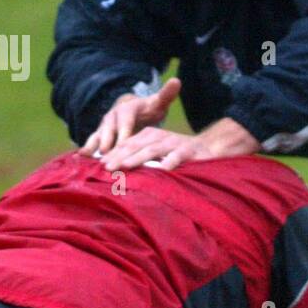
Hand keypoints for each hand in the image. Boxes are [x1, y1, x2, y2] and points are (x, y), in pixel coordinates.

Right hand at [81, 77, 181, 155]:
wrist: (133, 110)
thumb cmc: (148, 109)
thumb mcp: (158, 102)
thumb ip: (166, 95)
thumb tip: (176, 81)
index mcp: (127, 109)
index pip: (126, 121)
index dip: (125, 132)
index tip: (125, 143)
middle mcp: (112, 117)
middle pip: (109, 131)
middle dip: (108, 144)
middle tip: (107, 158)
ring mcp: (103, 126)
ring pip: (97, 137)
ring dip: (94, 149)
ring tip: (90, 161)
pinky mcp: (98, 135)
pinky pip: (91, 143)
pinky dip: (86, 151)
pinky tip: (80, 161)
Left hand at [103, 117, 259, 171]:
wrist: (207, 148)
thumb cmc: (175, 153)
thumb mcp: (155, 151)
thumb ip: (137, 155)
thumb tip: (111, 167)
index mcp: (148, 135)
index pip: (127, 144)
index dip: (113, 153)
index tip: (99, 165)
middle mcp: (159, 137)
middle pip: (136, 146)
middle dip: (120, 156)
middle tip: (106, 168)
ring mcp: (173, 144)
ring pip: (153, 150)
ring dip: (138, 158)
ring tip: (125, 167)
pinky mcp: (188, 152)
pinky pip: (177, 158)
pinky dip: (169, 163)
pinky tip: (161, 171)